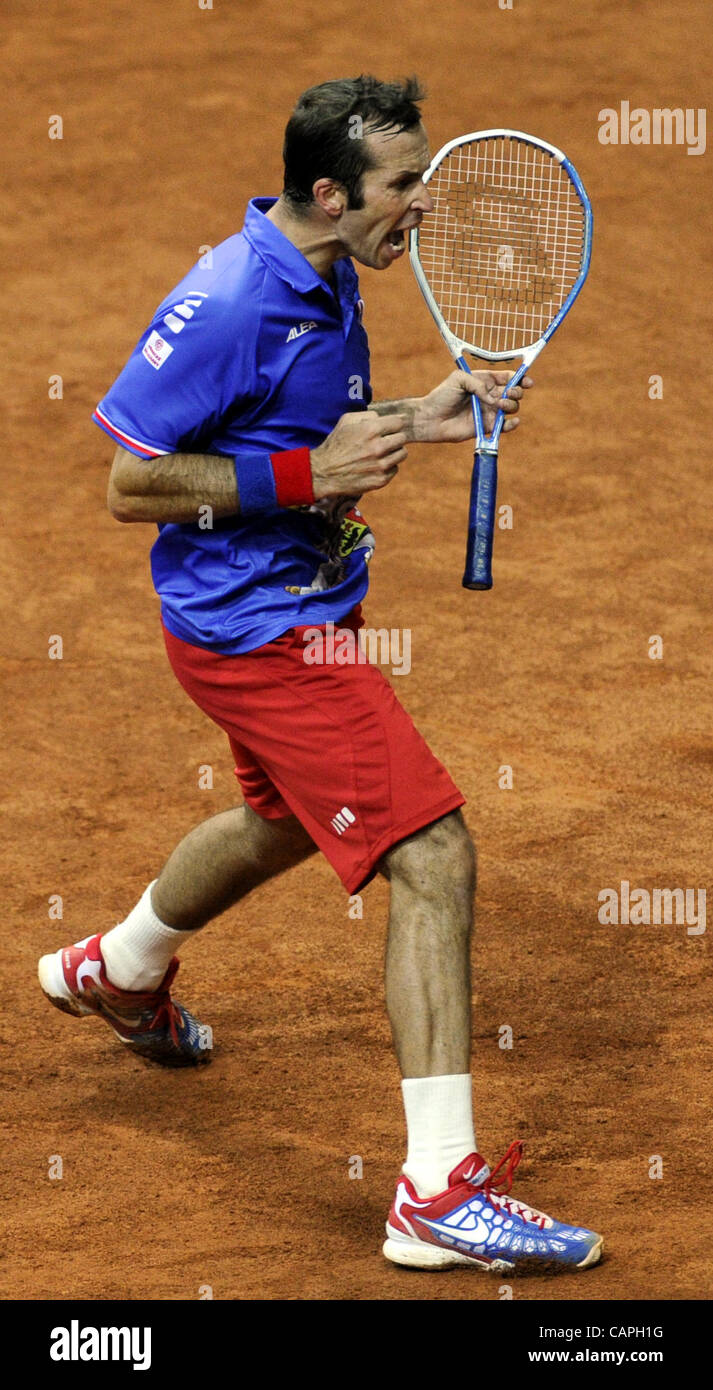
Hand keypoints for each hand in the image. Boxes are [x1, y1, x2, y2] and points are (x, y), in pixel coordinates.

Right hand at [310, 411, 406, 498]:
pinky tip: (374, 466)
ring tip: (380, 454)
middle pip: (402, 438)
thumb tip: (383, 417)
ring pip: (402, 454)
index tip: (388, 428)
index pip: (398, 422)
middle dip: (393, 437)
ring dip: (393, 452)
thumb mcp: (346, 421)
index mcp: (371, 430)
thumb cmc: (335, 444)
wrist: (324, 472)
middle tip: (383, 441)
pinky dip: (388, 467)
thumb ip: (367, 415)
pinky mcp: (381, 480)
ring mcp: (381, 465)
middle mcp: (379, 447)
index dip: (392, 424)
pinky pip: (395, 469)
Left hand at [415, 369, 533, 443]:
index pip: (508, 377)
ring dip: (511, 406)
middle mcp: (490, 396)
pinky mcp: (487, 427)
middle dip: (517, 392)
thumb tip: (492, 398)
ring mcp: (489, 412)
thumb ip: (478, 383)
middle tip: (508, 394)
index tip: (526, 381)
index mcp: (485, 381)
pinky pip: (505, 427)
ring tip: (499, 406)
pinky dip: (512, 425)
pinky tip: (511, 421)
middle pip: (514, 392)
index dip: (520, 378)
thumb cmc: (442, 396)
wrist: (431, 418)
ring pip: (512, 408)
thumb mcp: (459, 379)